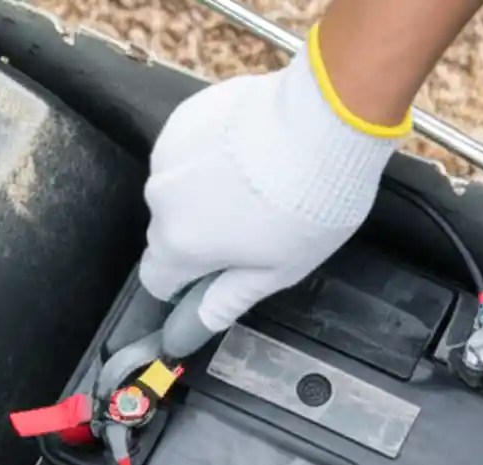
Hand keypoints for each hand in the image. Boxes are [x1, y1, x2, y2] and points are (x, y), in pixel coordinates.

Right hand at [139, 33, 405, 331]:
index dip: (185, 283)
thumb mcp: (277, 270)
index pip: (157, 279)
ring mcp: (168, 151)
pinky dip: (211, 152)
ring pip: (177, 186)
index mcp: (178, 245)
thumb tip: (192, 329)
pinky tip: (251, 147)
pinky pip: (189, 146)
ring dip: (204, 190)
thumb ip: (227, 300)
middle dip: (200, 233)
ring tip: (257, 179)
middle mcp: (160, 198)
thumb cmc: (307, 203)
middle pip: (168, 230)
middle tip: (254, 223)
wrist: (325, 119)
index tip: (217, 273)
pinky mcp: (186, 116)